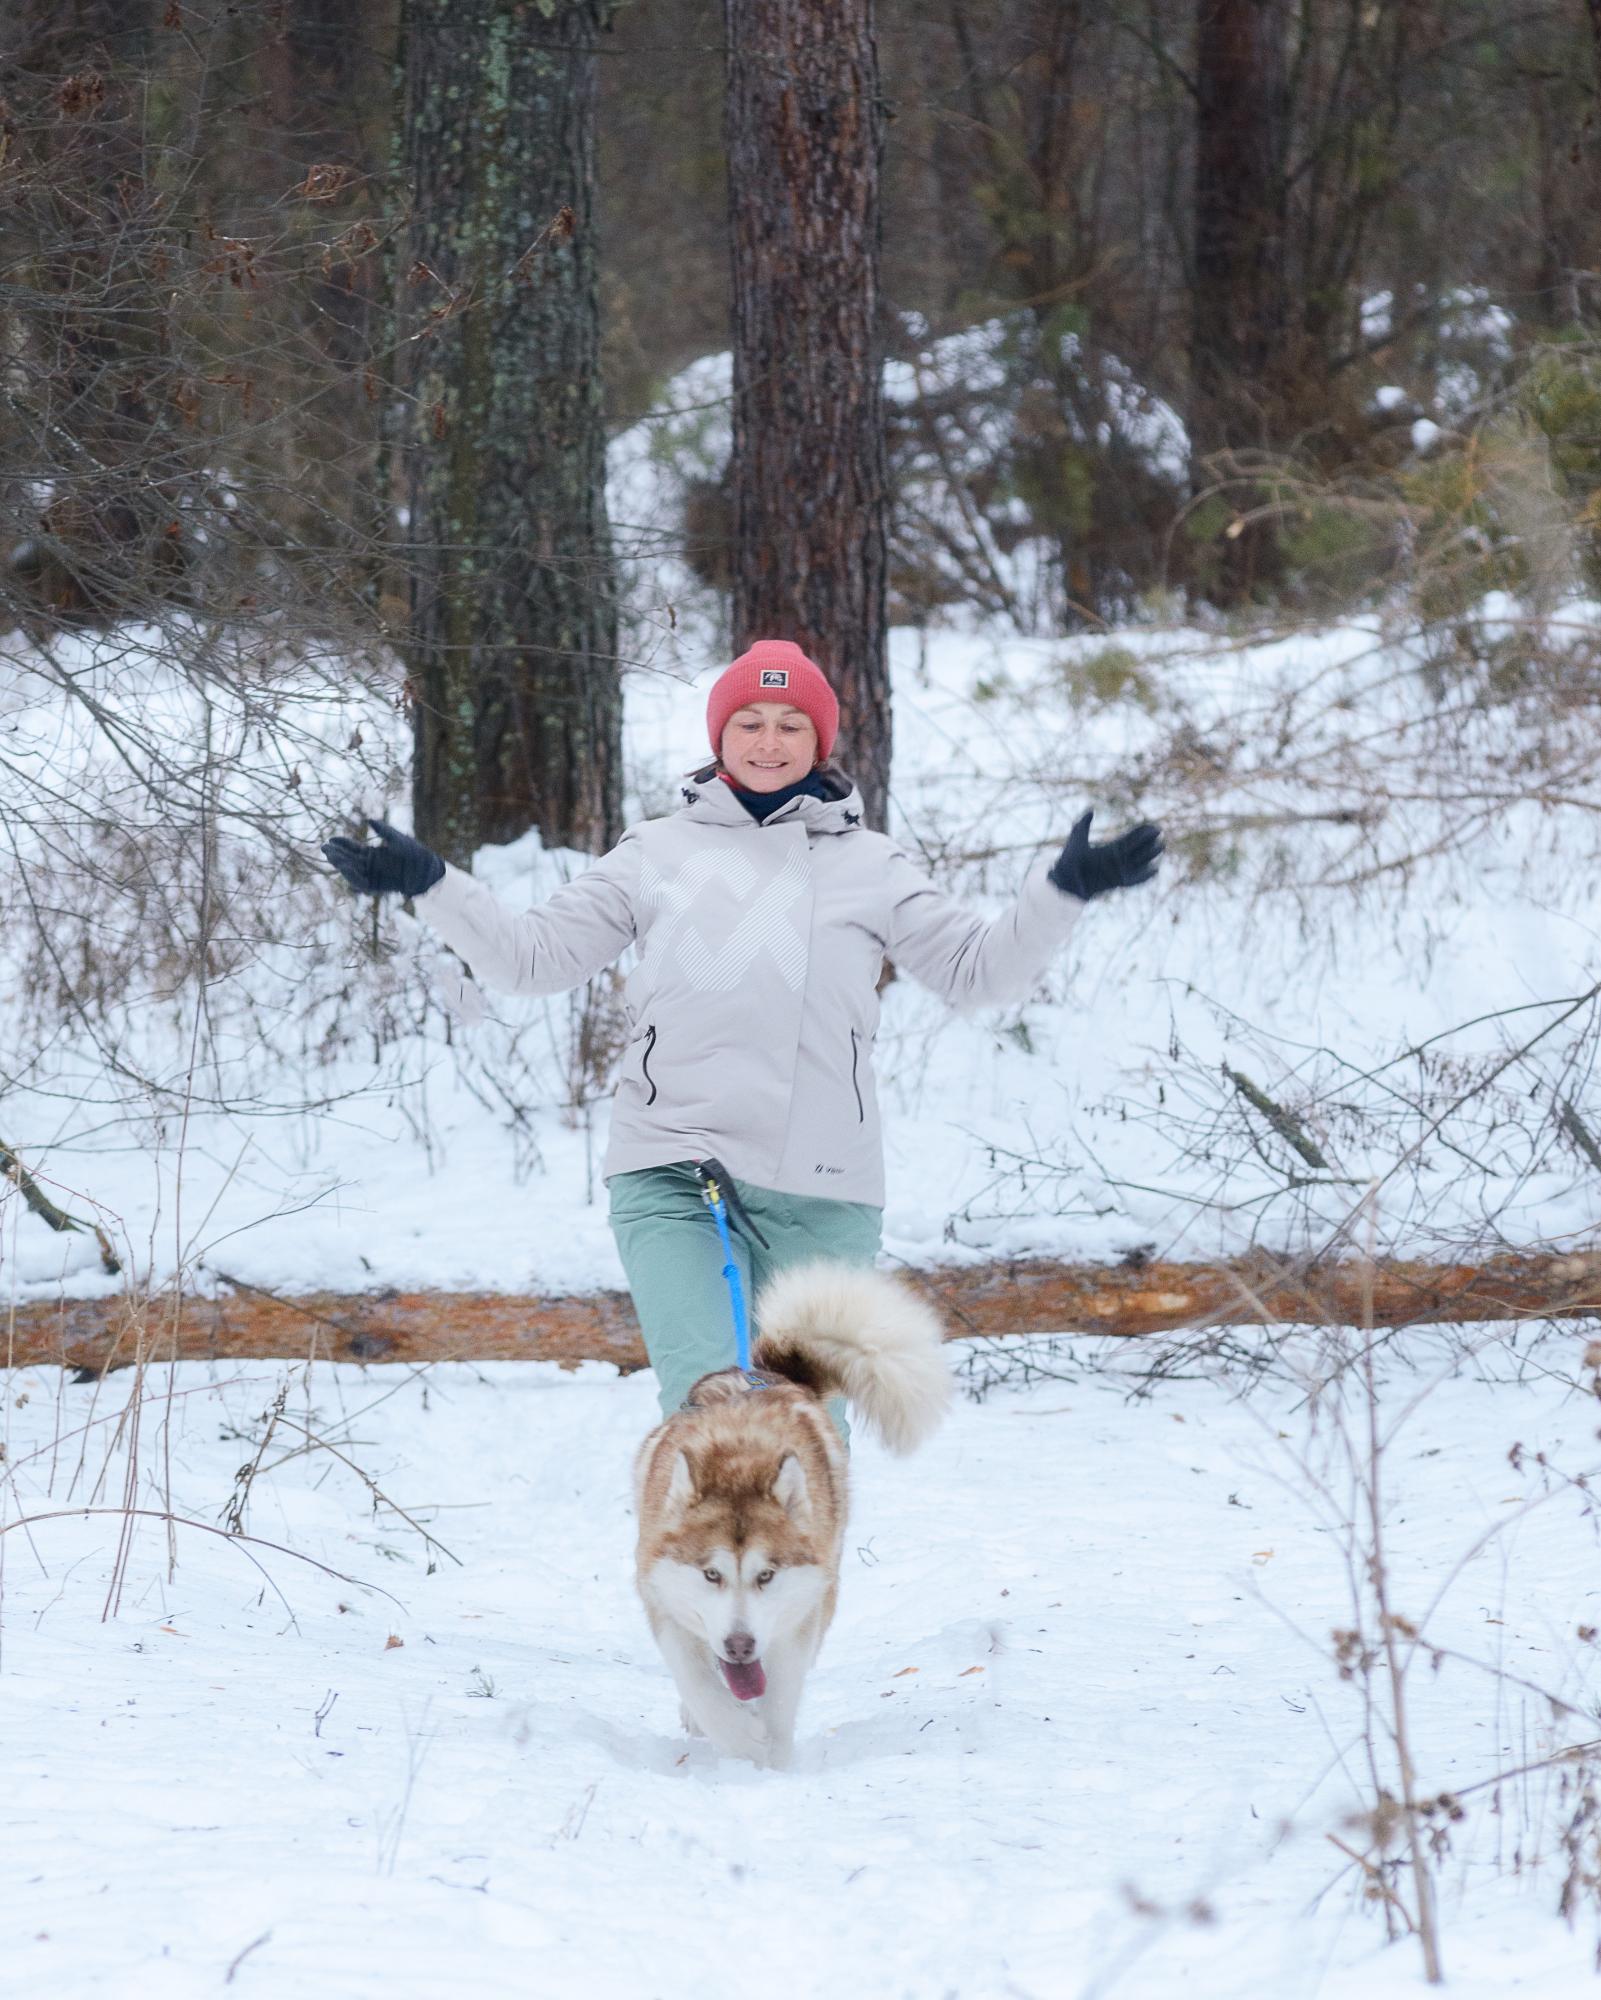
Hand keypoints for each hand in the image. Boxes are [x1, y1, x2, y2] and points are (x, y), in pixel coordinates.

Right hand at [321, 818, 445, 898]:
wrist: (429, 870)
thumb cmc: (416, 852)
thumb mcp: (398, 839)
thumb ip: (384, 831)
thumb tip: (368, 820)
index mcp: (372, 853)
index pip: (352, 848)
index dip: (341, 844)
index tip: (330, 839)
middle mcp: (370, 865)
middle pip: (348, 860)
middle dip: (336, 854)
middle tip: (325, 848)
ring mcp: (374, 876)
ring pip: (353, 872)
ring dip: (342, 866)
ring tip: (334, 858)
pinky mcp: (379, 887)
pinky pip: (363, 884)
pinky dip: (354, 879)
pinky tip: (347, 870)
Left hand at [1048, 810, 1162, 901]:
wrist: (1065, 879)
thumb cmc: (1069, 860)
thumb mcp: (1077, 837)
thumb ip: (1084, 823)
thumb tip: (1091, 809)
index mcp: (1110, 850)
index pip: (1130, 839)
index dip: (1142, 832)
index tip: (1153, 826)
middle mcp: (1116, 860)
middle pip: (1138, 849)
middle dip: (1150, 841)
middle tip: (1161, 833)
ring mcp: (1117, 872)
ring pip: (1139, 862)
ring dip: (1151, 855)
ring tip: (1162, 846)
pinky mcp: (1117, 882)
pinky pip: (1135, 880)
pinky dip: (1145, 876)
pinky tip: (1156, 870)